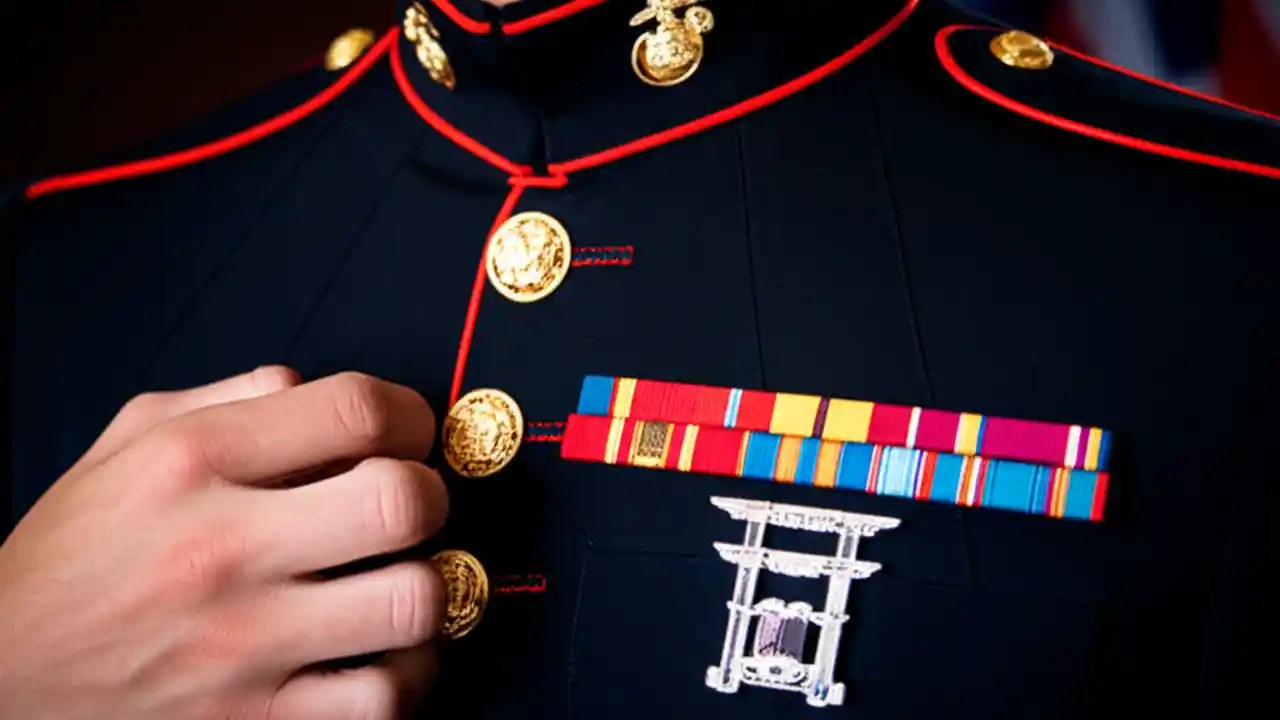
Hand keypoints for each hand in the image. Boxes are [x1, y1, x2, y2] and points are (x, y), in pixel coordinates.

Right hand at [0, 368, 449, 719]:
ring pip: (410, 603)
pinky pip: (382, 698)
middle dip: (432, 496)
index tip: (408, 434)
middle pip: (401, 502)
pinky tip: (381, 656)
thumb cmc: (73, 555)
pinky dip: (405, 677)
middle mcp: (220, 548)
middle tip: (413, 506)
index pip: (355, 409)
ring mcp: (240, 643)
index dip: (411, 415)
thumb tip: (316, 389)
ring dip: (426, 589)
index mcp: (190, 462)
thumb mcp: (127, 442)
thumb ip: (229, 398)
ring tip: (400, 582)